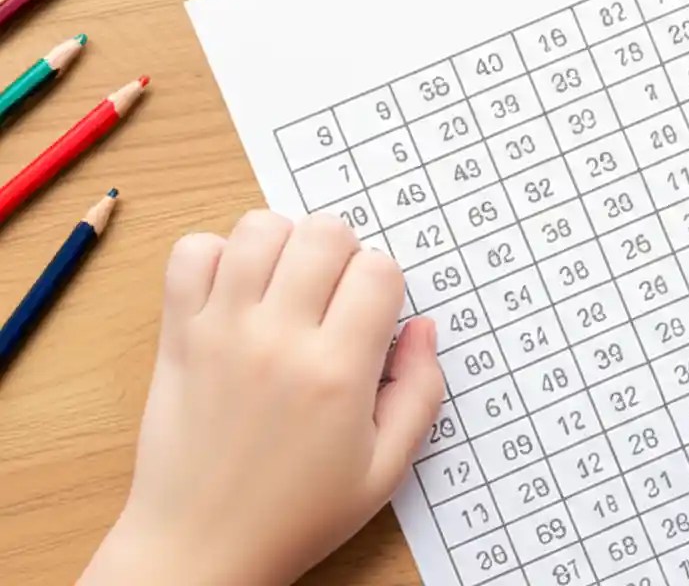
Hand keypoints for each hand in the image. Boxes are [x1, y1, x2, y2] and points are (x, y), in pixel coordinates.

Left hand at [80, 212, 444, 585]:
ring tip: (286, 284)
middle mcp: (279, 340)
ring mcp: (221, 331)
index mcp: (337, 374)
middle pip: (324, 232)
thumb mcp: (386, 469)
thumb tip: (423, 328)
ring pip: (259, 227)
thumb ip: (419, 392)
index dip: (386, 283)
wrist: (202, 548)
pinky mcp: (177, 334)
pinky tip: (236, 290)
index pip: (377, 270)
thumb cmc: (297, 515)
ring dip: (283, 243)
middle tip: (334, 295)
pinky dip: (216, 255)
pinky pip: (190, 252)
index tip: (373, 316)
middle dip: (342, 252)